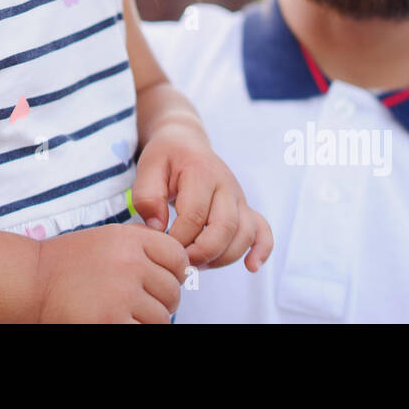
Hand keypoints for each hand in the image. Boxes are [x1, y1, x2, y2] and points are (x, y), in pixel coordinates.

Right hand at [33, 224, 189, 322]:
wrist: (32, 282)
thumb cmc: (67, 263)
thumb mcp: (107, 238)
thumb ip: (142, 246)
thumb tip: (181, 266)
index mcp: (130, 239)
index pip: (177, 256)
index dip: (174, 271)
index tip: (162, 279)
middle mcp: (129, 263)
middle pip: (172, 290)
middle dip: (161, 300)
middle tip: (139, 302)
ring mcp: (121, 294)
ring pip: (162, 317)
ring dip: (149, 320)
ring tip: (126, 314)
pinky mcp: (110, 322)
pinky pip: (144, 331)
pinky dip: (135, 329)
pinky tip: (117, 321)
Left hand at [132, 116, 273, 271]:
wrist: (185, 141)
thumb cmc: (166, 157)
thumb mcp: (148, 167)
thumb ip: (147, 196)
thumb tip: (157, 228)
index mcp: (201, 173)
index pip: (194, 216)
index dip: (177, 239)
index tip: (161, 247)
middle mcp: (226, 185)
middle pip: (224, 228)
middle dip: (201, 253)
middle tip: (180, 261)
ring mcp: (238, 197)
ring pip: (244, 234)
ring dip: (222, 258)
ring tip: (198, 264)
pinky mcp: (244, 208)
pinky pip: (262, 229)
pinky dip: (261, 250)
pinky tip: (251, 266)